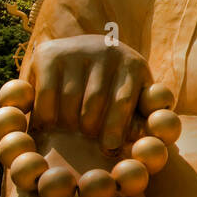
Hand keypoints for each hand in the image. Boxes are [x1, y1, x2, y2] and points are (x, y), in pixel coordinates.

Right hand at [27, 34, 151, 149]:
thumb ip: (144, 116)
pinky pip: (46, 94)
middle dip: (90, 127)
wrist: (85, 49)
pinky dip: (47, 115)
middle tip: (86, 138)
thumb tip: (150, 142)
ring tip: (70, 130)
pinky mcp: (48, 54)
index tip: (109, 147)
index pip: (123, 100)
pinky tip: (49, 123)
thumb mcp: (136, 94)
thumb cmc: (116, 86)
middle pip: (94, 102)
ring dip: (68, 123)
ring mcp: (76, 50)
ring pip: (70, 100)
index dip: (116, 127)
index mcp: (133, 64)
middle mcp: (106, 51)